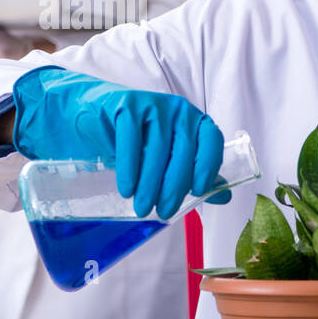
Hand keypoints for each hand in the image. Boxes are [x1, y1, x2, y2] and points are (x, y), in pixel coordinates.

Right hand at [11, 66, 230, 219]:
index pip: (212, 141)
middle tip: (162, 212)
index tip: (197, 192)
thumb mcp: (166, 159)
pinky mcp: (127, 106)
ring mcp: (153, 105)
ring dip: (150, 183)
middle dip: (173, 187)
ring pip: (158, 150)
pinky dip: (129, 168)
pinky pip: (132, 140)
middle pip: (183, 152)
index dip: (208, 167)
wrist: (93, 115)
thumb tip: (224, 195)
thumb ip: (194, 174)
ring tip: (141, 207)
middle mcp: (179, 110)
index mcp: (194, 122)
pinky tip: (126, 188)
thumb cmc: (135, 142)